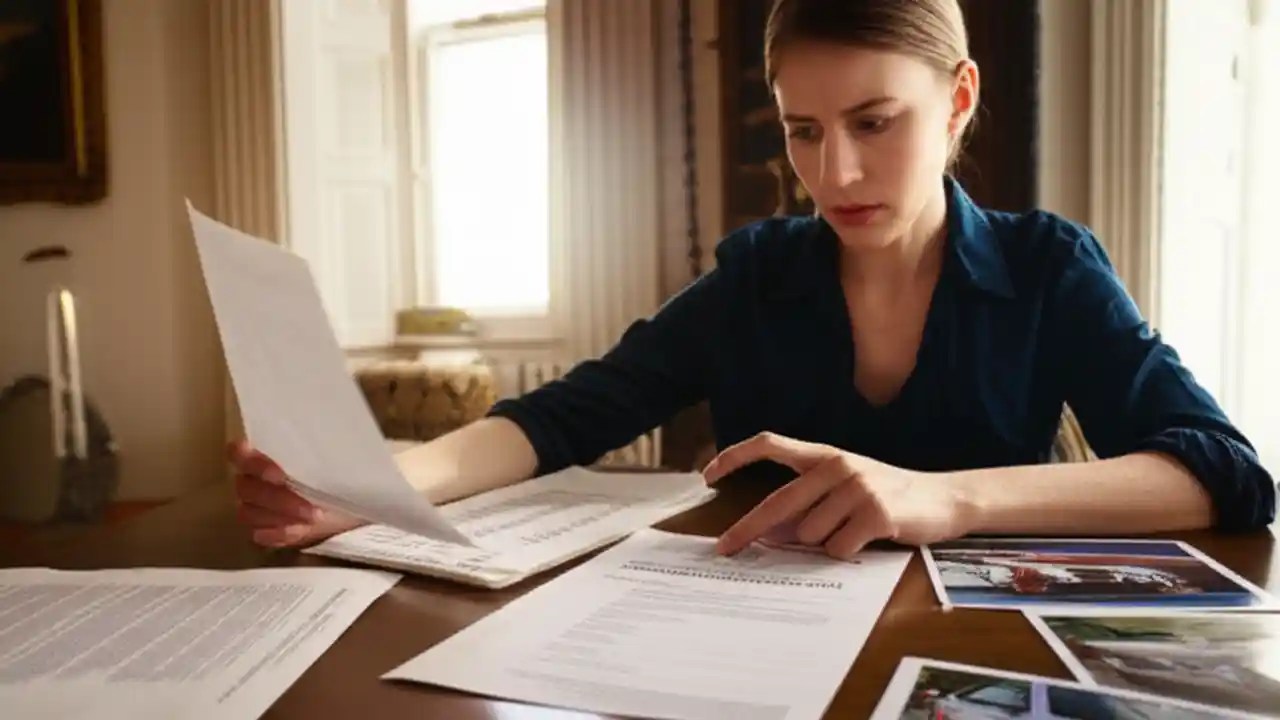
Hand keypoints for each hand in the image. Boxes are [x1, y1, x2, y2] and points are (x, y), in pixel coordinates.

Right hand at [228, 439, 362, 546]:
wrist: (350, 507)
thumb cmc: (335, 477)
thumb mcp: (329, 464)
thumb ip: (312, 459)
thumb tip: (319, 454)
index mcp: (262, 456)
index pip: (237, 453)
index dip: (255, 464)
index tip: (280, 476)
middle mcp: (250, 482)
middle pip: (247, 488)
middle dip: (280, 498)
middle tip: (310, 507)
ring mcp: (251, 508)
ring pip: (250, 513)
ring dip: (282, 517)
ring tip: (313, 518)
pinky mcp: (261, 532)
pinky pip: (260, 535)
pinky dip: (279, 535)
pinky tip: (299, 531)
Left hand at [702, 433, 974, 559]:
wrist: (944, 499)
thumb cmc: (885, 496)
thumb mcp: (843, 487)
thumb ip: (808, 501)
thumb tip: (766, 532)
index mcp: (823, 455)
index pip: (770, 444)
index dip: (735, 456)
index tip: (707, 475)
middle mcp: (836, 465)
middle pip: (777, 502)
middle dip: (746, 529)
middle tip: (723, 549)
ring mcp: (856, 487)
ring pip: (809, 534)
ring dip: (822, 544)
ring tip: (852, 533)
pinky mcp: (875, 512)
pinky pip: (838, 547)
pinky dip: (846, 552)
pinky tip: (868, 539)